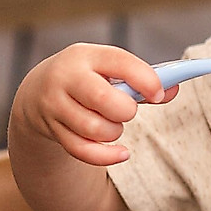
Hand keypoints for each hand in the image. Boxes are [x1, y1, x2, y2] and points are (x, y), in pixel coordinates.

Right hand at [11, 43, 177, 167]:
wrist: (39, 91)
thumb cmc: (89, 79)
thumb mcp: (109, 70)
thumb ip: (141, 80)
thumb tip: (172, 90)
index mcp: (86, 55)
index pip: (120, 62)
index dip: (146, 80)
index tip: (158, 93)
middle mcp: (66, 77)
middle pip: (104, 100)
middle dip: (126, 110)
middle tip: (126, 109)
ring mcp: (55, 105)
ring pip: (95, 129)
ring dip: (114, 132)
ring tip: (112, 123)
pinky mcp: (52, 130)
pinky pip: (84, 151)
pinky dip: (107, 156)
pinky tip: (122, 152)